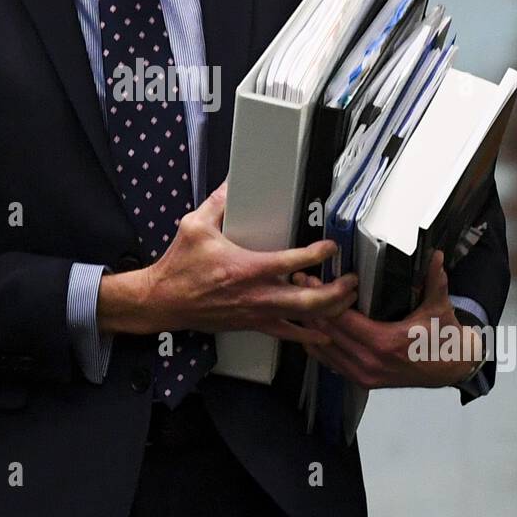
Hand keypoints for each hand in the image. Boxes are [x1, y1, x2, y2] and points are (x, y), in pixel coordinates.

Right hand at [97, 179, 357, 343]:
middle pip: (308, 300)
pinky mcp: (252, 325)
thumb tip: (232, 182)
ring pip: (303, 320)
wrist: (164, 301)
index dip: (316, 254)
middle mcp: (256, 295)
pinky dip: (308, 333)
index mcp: (246, 269)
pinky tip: (323, 331)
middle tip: (352, 280)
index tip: (331, 246)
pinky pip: (287, 333)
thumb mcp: (195, 227)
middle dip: (336, 292)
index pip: (291, 263)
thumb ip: (218, 203)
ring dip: (330, 312)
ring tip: (346, 301)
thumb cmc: (179, 267)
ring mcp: (256, 314)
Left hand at [292, 250, 484, 389]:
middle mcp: (369, 362)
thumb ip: (435, 280)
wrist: (452, 368)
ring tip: (298, 301)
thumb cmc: (444, 336)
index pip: (342, 318)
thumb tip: (435, 254)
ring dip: (310, 325)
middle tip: (298, 283)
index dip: (324, 297)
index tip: (311, 278)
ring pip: (324, 348)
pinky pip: (330, 362)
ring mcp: (364, 374)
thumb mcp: (440, 307)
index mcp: (385, 342)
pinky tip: (311, 328)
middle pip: (327, 331)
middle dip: (310, 306)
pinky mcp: (362, 381)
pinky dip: (318, 344)